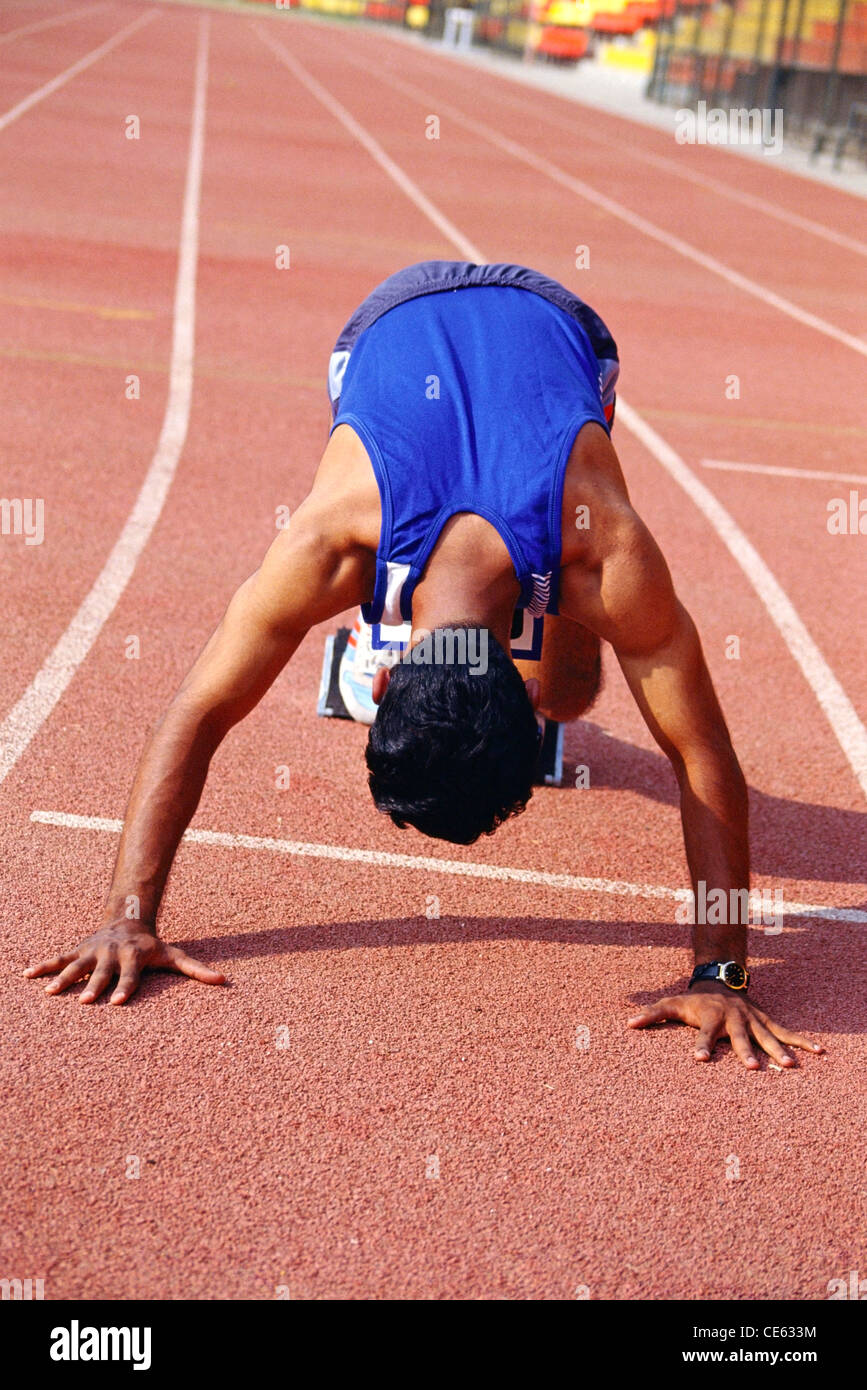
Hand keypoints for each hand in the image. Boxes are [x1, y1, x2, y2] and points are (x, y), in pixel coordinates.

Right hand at [23, 919, 225, 1004]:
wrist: (128, 918)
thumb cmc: (152, 945)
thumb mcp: (174, 955)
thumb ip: (196, 970)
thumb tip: (224, 981)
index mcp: (133, 958)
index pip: (130, 976)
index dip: (125, 988)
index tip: (118, 1002)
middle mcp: (111, 955)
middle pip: (101, 973)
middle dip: (93, 986)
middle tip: (83, 1001)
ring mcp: (92, 952)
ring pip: (75, 966)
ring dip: (62, 979)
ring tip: (49, 993)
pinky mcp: (78, 950)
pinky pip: (57, 958)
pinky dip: (42, 966)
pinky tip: (26, 976)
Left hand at [627, 981, 824, 1068]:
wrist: (720, 980)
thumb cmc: (693, 1000)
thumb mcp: (670, 1003)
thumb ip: (651, 1014)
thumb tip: (627, 1024)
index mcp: (709, 1017)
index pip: (703, 1033)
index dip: (701, 1045)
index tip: (699, 1059)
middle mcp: (733, 1019)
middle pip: (740, 1037)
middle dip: (746, 1051)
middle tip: (753, 1069)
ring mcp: (752, 1019)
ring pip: (767, 1035)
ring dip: (778, 1050)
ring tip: (790, 1067)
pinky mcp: (766, 1020)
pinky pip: (785, 1031)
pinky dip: (802, 1041)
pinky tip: (818, 1053)